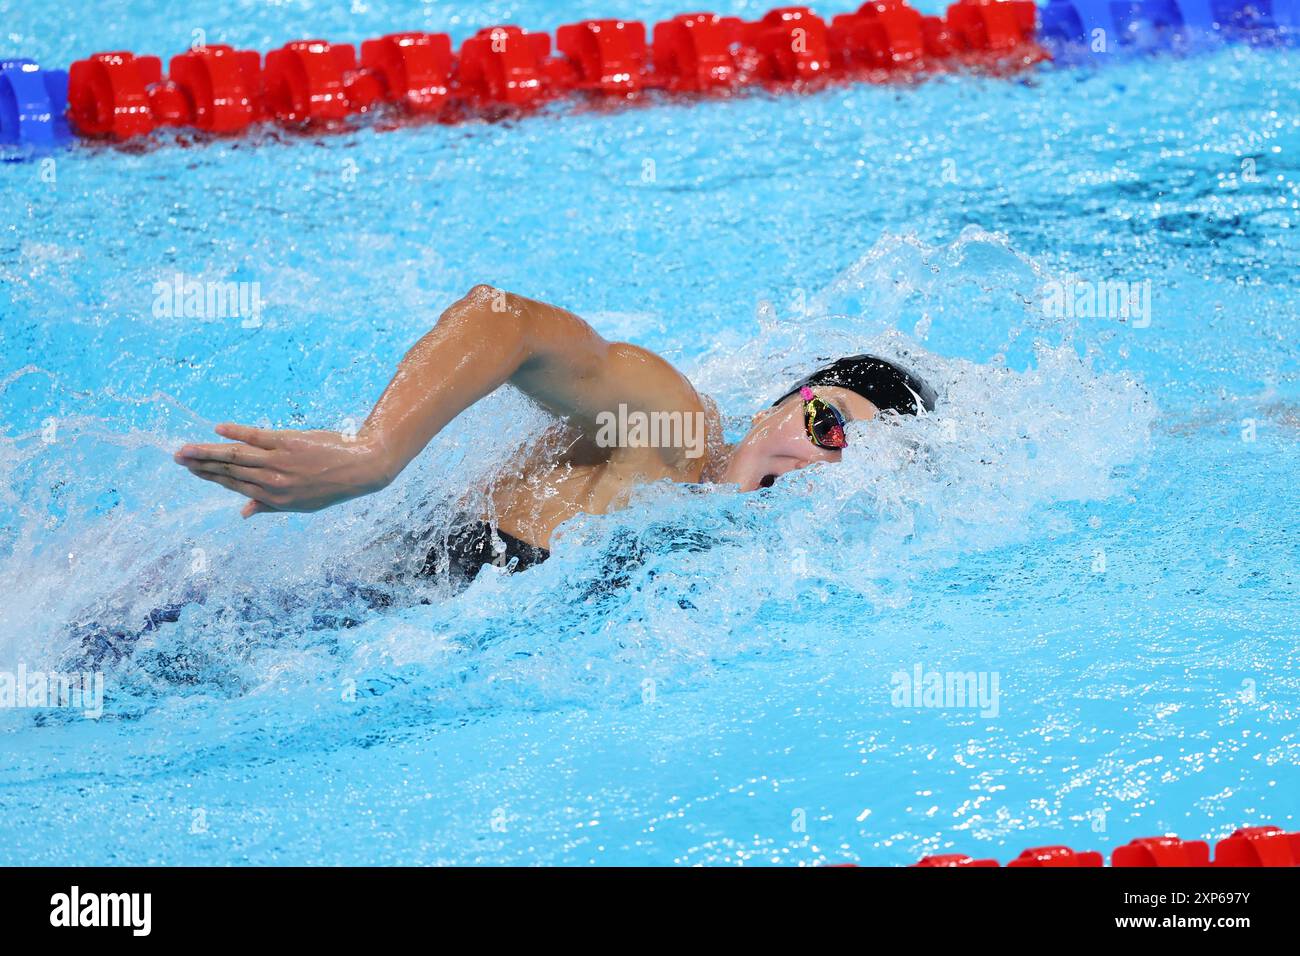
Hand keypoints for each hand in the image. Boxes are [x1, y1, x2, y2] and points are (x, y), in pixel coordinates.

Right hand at [173, 423, 391, 517]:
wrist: (361, 468)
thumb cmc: (331, 486)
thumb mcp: (300, 505)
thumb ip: (269, 507)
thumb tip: (242, 513)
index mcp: (274, 499)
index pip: (234, 486)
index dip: (210, 477)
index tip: (191, 470)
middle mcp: (273, 482)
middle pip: (229, 471)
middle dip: (201, 465)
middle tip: (177, 457)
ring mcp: (279, 462)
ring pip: (236, 456)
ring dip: (208, 451)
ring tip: (187, 448)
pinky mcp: (288, 442)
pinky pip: (256, 437)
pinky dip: (236, 432)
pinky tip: (218, 428)